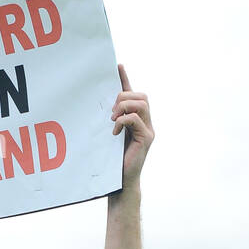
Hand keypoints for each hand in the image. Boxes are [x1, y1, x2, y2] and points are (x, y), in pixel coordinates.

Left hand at [111, 65, 153, 186]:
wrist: (120, 182)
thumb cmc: (112, 161)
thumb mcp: (108, 136)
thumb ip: (109, 121)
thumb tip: (100, 108)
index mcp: (136, 120)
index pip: (133, 94)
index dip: (126, 79)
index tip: (117, 66)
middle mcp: (146, 122)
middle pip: (141, 95)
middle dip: (123, 97)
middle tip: (110, 113)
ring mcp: (148, 130)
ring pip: (141, 103)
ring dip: (124, 107)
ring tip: (113, 120)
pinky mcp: (146, 138)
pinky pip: (136, 118)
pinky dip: (123, 121)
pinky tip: (114, 132)